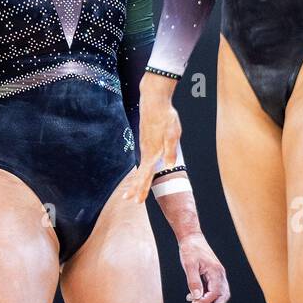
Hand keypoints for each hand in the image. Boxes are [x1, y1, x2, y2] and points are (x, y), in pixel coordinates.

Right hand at [127, 73, 181, 201]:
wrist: (154, 102)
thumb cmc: (165, 117)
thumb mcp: (173, 134)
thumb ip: (171, 151)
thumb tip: (169, 165)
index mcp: (153, 152)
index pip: (146, 175)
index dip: (142, 188)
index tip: (136, 200)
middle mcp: (147, 151)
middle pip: (140, 173)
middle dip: (135, 187)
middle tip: (128, 199)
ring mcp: (145, 146)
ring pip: (141, 166)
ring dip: (137, 179)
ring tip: (133, 190)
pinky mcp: (146, 141)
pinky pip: (143, 159)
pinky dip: (141, 169)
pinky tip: (143, 171)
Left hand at [177, 232, 229, 302]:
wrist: (191, 237)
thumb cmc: (190, 249)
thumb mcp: (189, 265)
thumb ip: (193, 281)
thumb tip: (197, 297)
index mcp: (216, 272)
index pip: (215, 293)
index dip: (205, 300)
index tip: (193, 302)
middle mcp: (220, 274)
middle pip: (224, 295)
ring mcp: (218, 273)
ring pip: (221, 293)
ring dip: (211, 301)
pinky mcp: (213, 273)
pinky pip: (214, 287)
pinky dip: (207, 294)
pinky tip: (195, 295)